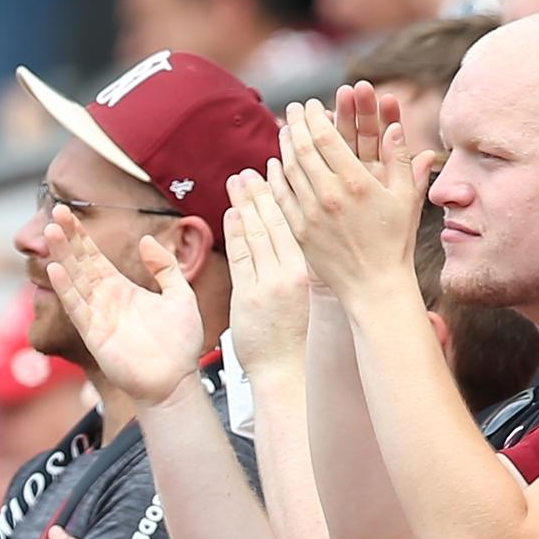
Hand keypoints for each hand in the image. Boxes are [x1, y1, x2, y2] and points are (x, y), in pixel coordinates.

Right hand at [42, 210, 207, 408]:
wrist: (176, 380)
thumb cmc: (180, 343)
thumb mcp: (181, 295)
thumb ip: (165, 267)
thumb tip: (146, 240)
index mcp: (121, 289)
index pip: (95, 256)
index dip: (82, 235)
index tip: (69, 212)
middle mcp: (104, 299)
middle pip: (80, 262)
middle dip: (68, 237)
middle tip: (56, 210)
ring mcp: (97, 315)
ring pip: (74, 279)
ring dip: (62, 255)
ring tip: (52, 231)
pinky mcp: (95, 333)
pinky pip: (76, 306)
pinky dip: (65, 288)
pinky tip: (55, 268)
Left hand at [222, 167, 312, 380]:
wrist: (283, 368)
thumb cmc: (291, 333)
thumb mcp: (302, 294)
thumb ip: (294, 264)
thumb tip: (288, 238)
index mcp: (306, 271)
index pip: (292, 225)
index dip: (282, 197)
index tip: (275, 174)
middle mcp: (291, 274)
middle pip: (275, 224)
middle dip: (262, 193)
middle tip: (251, 170)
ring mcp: (270, 283)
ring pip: (257, 235)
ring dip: (245, 205)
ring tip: (237, 181)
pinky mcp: (249, 295)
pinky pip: (241, 256)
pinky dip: (236, 232)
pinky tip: (232, 212)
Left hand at [275, 89, 430, 304]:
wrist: (374, 285)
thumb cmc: (395, 241)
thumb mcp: (405, 198)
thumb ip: (399, 160)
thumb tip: (394, 127)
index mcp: (356, 182)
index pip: (327, 137)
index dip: (315, 117)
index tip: (311, 104)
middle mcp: (329, 195)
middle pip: (303, 148)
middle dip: (296, 123)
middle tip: (294, 108)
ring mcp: (310, 214)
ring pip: (288, 169)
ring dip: (284, 145)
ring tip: (284, 129)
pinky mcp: (298, 230)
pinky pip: (280, 196)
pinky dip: (274, 176)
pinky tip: (274, 164)